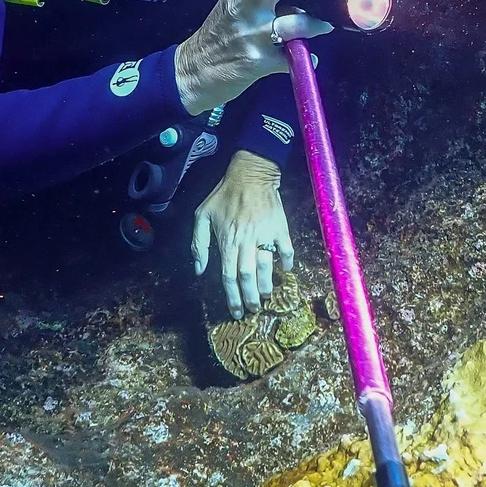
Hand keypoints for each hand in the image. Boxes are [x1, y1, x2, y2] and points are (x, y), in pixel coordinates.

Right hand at [174, 0, 345, 115]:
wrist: (192, 71)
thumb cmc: (219, 35)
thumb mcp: (235, 3)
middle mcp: (246, 4)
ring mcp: (252, 33)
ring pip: (293, 20)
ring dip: (316, 23)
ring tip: (324, 25)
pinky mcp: (257, 61)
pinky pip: (290, 59)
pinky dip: (305, 59)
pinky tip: (307, 59)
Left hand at [192, 150, 294, 318]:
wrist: (251, 174)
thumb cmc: (224, 195)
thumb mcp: (202, 215)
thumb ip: (198, 243)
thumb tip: (200, 270)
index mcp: (227, 241)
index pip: (228, 276)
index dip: (232, 297)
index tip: (235, 312)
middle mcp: (246, 241)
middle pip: (248, 276)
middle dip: (250, 297)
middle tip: (252, 310)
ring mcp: (266, 235)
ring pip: (266, 267)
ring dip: (266, 285)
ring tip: (265, 297)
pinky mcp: (281, 228)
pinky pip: (286, 249)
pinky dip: (287, 262)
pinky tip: (285, 271)